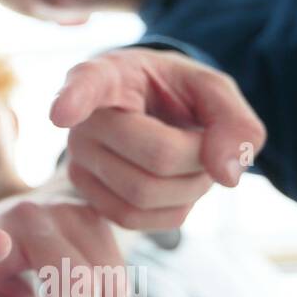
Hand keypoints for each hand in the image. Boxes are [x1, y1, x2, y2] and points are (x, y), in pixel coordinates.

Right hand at [51, 47, 267, 229]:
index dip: (73, 99)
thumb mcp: (213, 90)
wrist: (151, 115)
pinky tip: (173, 185)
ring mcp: (77, 159)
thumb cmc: (176, 95)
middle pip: (157, 155)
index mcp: (108, 75)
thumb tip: (227, 176)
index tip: (61, 113)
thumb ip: (235, 121)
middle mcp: (82, 120)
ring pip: (145, 195)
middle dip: (200, 158)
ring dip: (189, 187)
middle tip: (201, 141)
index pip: (86, 84)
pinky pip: (135, 221)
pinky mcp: (85, 195)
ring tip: (187, 161)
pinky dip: (172, 210)